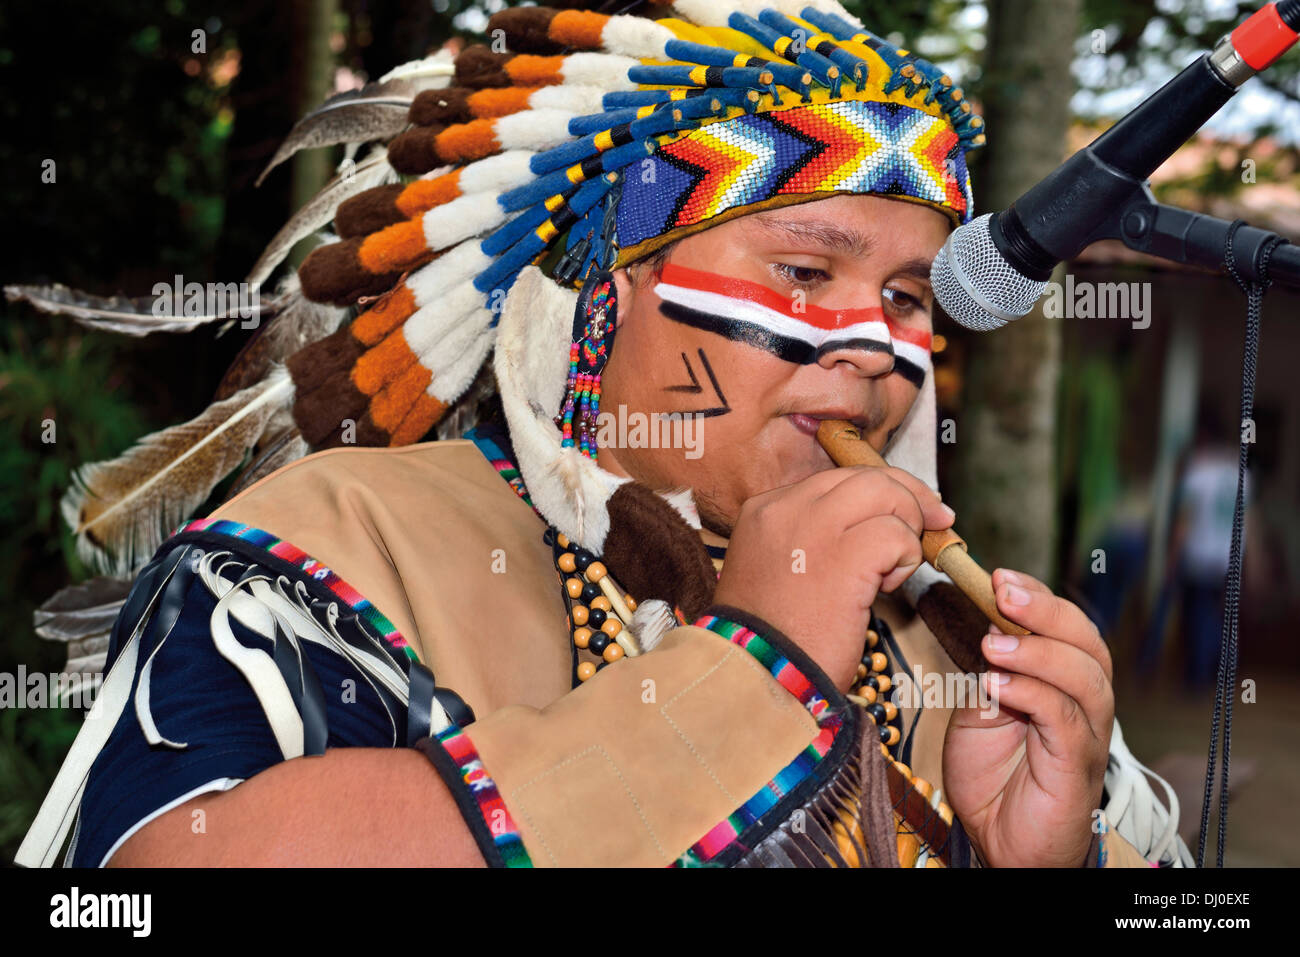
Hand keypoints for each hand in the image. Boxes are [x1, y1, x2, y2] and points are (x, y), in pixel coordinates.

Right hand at [713, 465, 953, 691]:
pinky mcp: (843, 558)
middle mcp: (785, 508)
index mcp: (765, 509)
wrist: (754, 676)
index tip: (906, 510)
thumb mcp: (775, 569)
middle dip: (908, 495)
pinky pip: (895, 534)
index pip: (836, 480)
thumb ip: (811, 539)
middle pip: (864, 477)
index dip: (879, 491)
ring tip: (896, 568)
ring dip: (907, 528)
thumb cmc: (769, 635)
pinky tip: (887, 587)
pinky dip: (906, 557)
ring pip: (885, 494)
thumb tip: (872, 524)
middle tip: (933, 522)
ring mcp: (813, 529)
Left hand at [942, 569, 1113, 866]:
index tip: (997, 575)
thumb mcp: (977, 709)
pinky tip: (999, 685)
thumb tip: (979, 623)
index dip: (1037, 596)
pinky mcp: (1076, 766)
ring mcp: (1085, 734)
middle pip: (1087, 642)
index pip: (1065, 626)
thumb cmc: (993, 775)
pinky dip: (1034, 694)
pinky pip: (1066, 720)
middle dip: (1046, 610)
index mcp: (1062, 681)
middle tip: (1003, 591)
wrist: (1001, 842)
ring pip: (1085, 676)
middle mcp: (1083, 702)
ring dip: (1038, 651)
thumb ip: (985, 670)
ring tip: (994, 644)